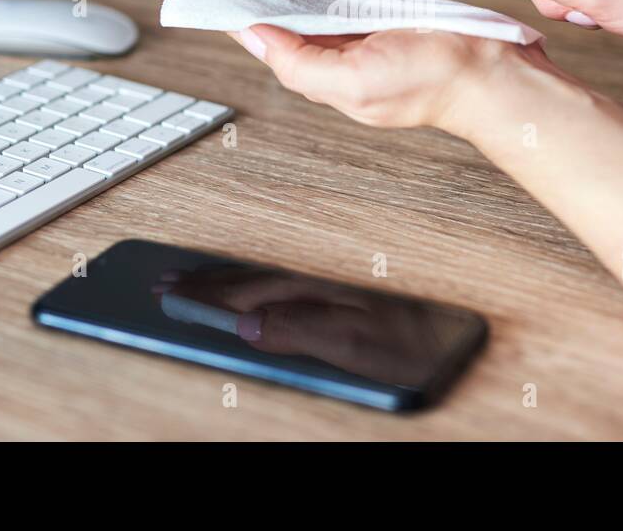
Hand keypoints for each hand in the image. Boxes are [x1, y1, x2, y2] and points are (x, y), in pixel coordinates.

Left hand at [151, 0, 556, 132]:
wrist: (492, 76)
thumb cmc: (434, 84)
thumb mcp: (356, 82)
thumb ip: (301, 64)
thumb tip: (254, 37)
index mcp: (318, 75)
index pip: (252, 36)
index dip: (213, 9)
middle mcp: (329, 55)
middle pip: (261, 16)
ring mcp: (351, 36)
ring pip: (286, 3)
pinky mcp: (374, 18)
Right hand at [154, 265, 471, 385]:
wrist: (458, 331)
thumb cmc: (412, 342)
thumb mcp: (354, 343)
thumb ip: (298, 332)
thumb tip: (244, 328)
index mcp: (315, 295)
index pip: (245, 297)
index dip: (204, 298)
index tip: (167, 295)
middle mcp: (319, 286)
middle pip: (249, 282)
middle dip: (205, 282)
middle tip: (165, 282)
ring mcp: (329, 290)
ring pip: (265, 280)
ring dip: (226, 280)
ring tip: (194, 278)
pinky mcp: (342, 301)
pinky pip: (285, 283)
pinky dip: (256, 283)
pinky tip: (250, 288)